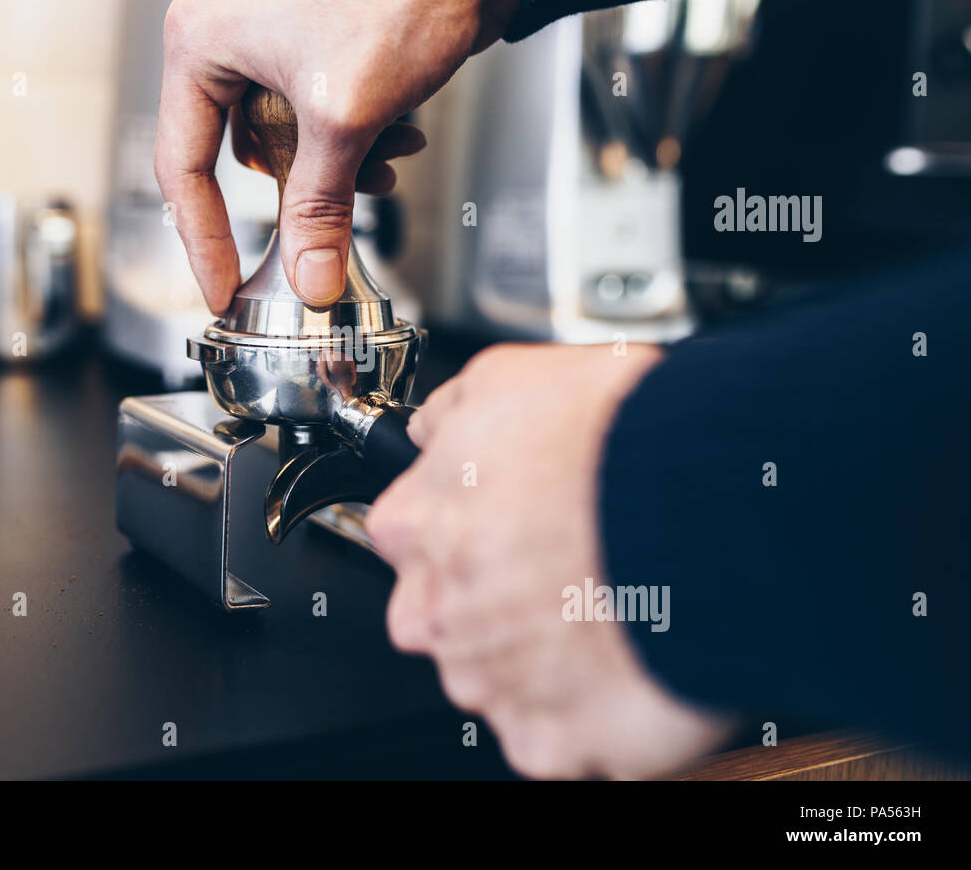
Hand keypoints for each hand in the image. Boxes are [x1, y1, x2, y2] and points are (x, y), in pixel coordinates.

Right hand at [154, 0, 524, 311]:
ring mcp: (269, 44)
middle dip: (300, 192)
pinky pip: (315, 125)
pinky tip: (396, 137)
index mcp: (201, 42)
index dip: (203, 239)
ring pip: (286, 147)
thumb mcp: (345, 120)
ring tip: (382, 162)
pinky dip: (354, 143)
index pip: (182, 166)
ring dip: (338, 170)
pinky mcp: (312, 52)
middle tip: (317, 241)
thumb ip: (317, 210)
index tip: (221, 288)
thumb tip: (307, 276)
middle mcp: (225, 39)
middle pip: (240, 159)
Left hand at [365, 343, 735, 777]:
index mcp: (417, 528)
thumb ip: (449, 415)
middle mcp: (438, 614)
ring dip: (544, 656)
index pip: (407, 536)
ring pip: (502, 679)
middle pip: (447, 616)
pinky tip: (629, 662)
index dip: (464, 522)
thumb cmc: (618, 442)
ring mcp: (493, 683)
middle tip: (566, 565)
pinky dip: (591, 716)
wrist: (709, 509)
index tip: (506, 516)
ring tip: (612, 608)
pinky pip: (561, 739)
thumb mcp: (508, 376)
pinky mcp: (554, 741)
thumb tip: (431, 427)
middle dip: (494, 599)